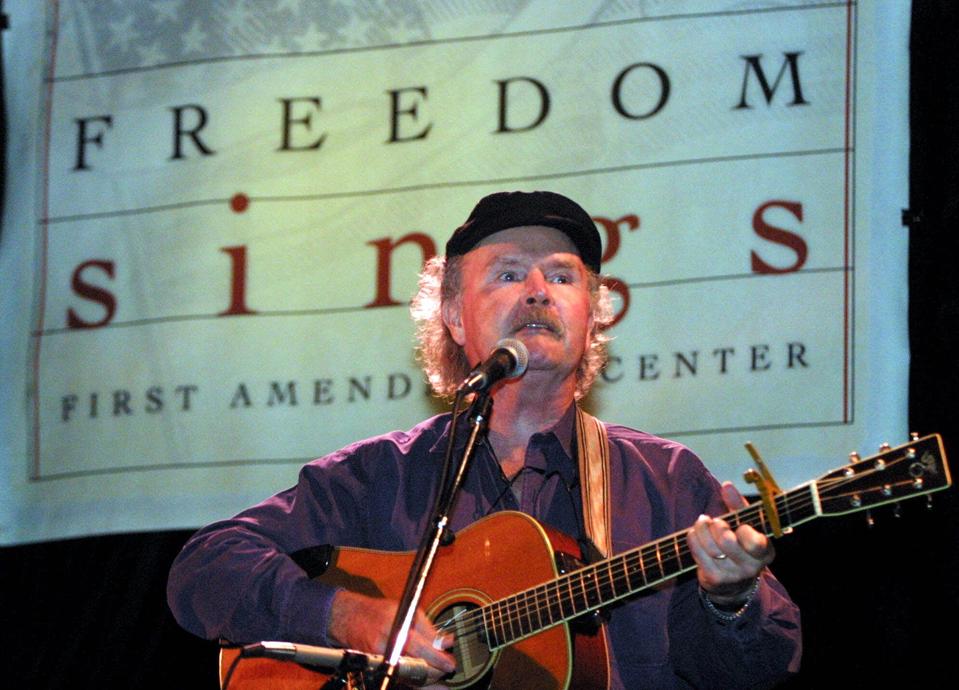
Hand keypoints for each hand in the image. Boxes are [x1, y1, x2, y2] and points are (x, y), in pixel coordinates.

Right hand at [328, 590, 455, 683]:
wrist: (352, 620)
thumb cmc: (380, 612)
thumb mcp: (408, 611)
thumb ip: (428, 629)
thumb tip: (447, 642)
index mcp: (396, 628)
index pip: (421, 649)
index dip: (438, 659)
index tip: (450, 664)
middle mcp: (387, 647)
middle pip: (416, 668)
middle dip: (435, 671)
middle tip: (446, 668)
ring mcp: (380, 660)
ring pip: (408, 677)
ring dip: (426, 678)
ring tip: (438, 677)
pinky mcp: (377, 669)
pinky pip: (399, 678)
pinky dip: (413, 680)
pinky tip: (425, 681)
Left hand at [686, 481, 774, 604]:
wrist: (732, 582)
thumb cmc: (739, 543)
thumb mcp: (745, 523)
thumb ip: (737, 504)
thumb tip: (727, 485)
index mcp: (765, 552)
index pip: (755, 543)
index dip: (743, 531)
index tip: (739, 526)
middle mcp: (752, 567)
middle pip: (727, 541)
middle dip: (717, 526)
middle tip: (715, 522)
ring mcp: (733, 575)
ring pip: (710, 546)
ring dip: (701, 529)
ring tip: (703, 524)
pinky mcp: (714, 579)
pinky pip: (697, 552)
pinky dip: (693, 538)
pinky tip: (696, 535)